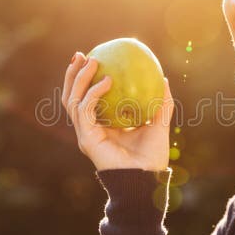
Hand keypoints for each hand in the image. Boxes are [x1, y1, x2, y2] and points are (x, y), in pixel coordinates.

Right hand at [61, 51, 174, 171]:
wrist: (148, 179)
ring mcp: (85, 134)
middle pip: (71, 97)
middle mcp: (89, 130)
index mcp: (101, 127)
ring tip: (92, 61)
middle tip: (81, 55)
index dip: (84, 79)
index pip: (85, 99)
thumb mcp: (159, 124)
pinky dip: (94, 93)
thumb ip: (161, 103)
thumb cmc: (153, 157)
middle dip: (72, 75)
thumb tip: (163, 79)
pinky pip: (85, 110)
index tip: (92, 58)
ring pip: (72, 101)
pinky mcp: (87, 139)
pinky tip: (107, 81)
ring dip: (80, 78)